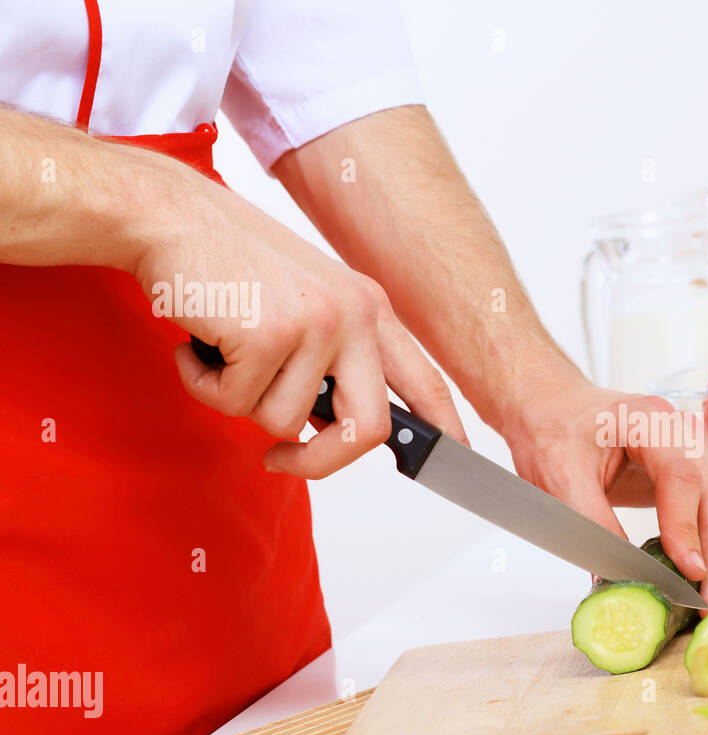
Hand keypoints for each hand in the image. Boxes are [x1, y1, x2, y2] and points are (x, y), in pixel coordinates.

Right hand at [135, 174, 465, 477]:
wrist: (168, 215)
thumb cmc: (228, 261)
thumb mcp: (305, 302)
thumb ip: (335, 358)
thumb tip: (336, 427)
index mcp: (370, 309)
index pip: (424, 379)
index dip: (443, 423)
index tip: (453, 454)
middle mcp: (354, 316)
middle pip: (370, 428)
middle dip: (321, 461)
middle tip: (281, 459)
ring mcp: (315, 325)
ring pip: (284, 421)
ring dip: (238, 398)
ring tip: (222, 349)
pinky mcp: (267, 335)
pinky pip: (234, 403)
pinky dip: (203, 383)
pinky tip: (197, 341)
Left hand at [504, 384, 707, 606]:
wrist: (556, 410)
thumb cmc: (555, 431)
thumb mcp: (558, 477)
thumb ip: (591, 524)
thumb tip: (622, 579)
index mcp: (649, 421)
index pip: (681, 476)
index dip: (686, 526)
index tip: (688, 572)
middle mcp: (685, 434)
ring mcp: (697, 455)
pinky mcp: (698, 478)